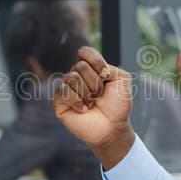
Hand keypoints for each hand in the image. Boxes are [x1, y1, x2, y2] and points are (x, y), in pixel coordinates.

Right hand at [52, 47, 134, 168]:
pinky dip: (77, 101)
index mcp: (90, 69)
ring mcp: (66, 89)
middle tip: (99, 96)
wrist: (113, 127)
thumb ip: (110, 67)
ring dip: (87, 93)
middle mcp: (76, 76)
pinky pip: (63, 91)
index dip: (96, 62)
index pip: (84, 52)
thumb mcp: (121, 80)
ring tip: (91, 103)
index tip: (106, 76)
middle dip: (95, 83)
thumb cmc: (117, 105)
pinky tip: (83, 109)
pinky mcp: (58, 102)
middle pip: (79, 66)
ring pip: (72, 78)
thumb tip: (97, 71)